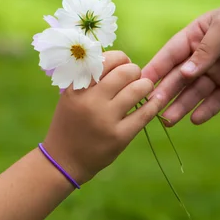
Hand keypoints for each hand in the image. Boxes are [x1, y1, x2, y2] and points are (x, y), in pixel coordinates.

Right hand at [43, 51, 162, 184]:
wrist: (63, 160)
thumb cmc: (70, 123)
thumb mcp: (71, 97)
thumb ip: (90, 79)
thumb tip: (123, 62)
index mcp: (76, 87)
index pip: (106, 60)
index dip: (121, 59)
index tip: (124, 65)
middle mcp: (90, 101)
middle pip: (125, 72)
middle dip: (135, 71)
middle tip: (135, 77)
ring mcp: (105, 119)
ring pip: (137, 89)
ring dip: (146, 85)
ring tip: (145, 87)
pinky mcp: (119, 137)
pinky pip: (145, 114)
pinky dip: (154, 104)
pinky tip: (156, 100)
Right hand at [142, 0, 219, 125]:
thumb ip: (206, 50)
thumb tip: (186, 73)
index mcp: (193, 37)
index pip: (169, 56)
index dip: (154, 70)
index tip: (138, 84)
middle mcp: (201, 57)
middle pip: (178, 78)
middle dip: (165, 93)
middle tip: (151, 109)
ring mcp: (217, 73)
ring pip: (194, 93)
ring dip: (181, 106)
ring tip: (168, 120)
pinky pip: (216, 101)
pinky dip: (206, 110)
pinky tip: (195, 119)